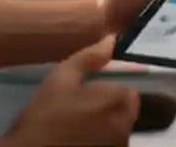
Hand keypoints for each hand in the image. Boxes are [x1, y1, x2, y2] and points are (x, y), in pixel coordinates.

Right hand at [0, 37, 139, 146]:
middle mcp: (125, 125)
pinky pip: (110, 144)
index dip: (110, 92)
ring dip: (106, 126)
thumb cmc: (46, 114)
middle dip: (110, 109)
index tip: (90, 95)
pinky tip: (80, 139)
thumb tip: (111, 39)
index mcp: (118, 100)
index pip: (129, 92)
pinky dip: (100, 141)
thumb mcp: (61, 78)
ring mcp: (117, 145)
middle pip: (126, 112)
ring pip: (119, 130)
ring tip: (79, 125)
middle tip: (81, 109)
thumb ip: (89, 57)